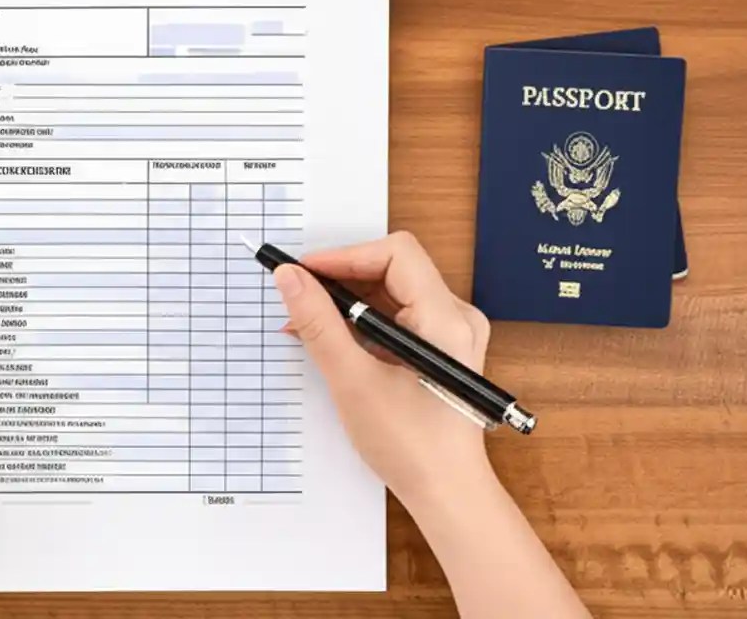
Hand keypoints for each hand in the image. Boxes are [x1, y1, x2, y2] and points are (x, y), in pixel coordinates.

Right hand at [273, 231, 492, 506]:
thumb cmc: (411, 446)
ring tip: (306, 324)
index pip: (394, 254)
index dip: (344, 256)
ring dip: (348, 302)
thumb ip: (318, 323)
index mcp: (446, 319)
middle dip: (341, 279)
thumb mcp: (352, 380)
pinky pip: (397, 317)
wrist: (446, 492)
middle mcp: (456, 318)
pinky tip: (332, 341)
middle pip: (392, 269)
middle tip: (298, 296)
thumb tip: (290, 279)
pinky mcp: (440, 349)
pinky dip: (362, 322)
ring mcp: (451, 334)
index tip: (303, 272)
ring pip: (392, 293)